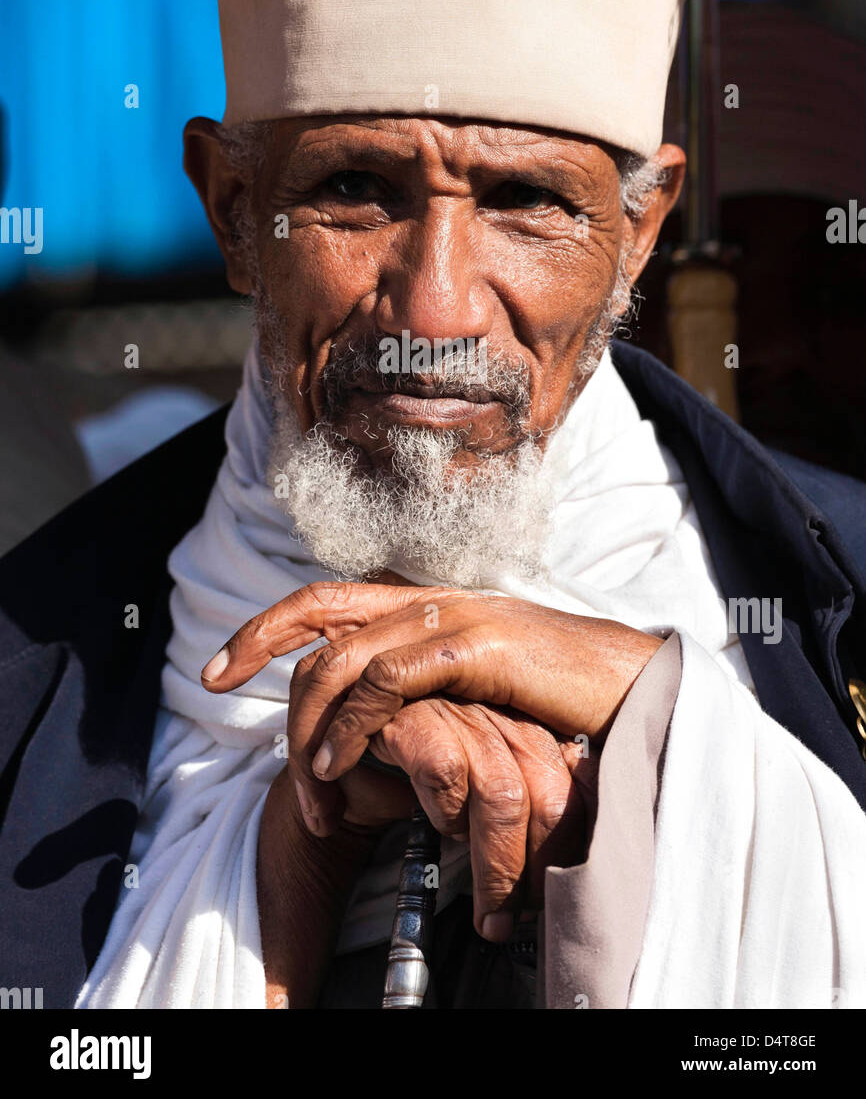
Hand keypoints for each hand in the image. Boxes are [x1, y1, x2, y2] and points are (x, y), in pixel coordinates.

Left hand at [203, 582, 658, 934]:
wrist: (632, 687)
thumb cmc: (554, 700)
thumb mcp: (474, 690)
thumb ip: (424, 693)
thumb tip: (375, 726)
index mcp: (426, 607)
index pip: (326, 600)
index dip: (265, 625)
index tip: (217, 665)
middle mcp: (431, 602)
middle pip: (320, 624)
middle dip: (259, 655)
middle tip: (218, 691)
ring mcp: (453, 619)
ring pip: (344, 657)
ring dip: (309, 723)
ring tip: (302, 778)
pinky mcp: (476, 648)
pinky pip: (388, 680)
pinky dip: (351, 724)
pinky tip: (337, 764)